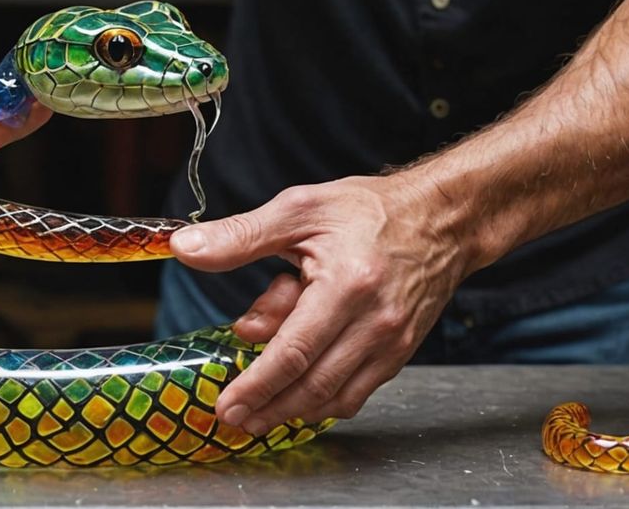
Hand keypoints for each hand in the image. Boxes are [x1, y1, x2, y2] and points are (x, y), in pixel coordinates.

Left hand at [169, 174, 467, 434]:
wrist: (443, 219)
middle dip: (268, 408)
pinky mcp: (402, 352)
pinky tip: (298, 400)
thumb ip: (240, 236)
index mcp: (347, 285)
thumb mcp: (298, 209)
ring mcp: (393, 342)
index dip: (257, 385)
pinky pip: (358, 392)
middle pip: (313, 385)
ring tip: (257, 416)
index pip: (294, 352)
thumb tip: (185, 249)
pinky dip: (325, 402)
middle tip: (234, 420)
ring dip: (294, 411)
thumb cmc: (369, 210)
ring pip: (336, 397)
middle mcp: (376, 321)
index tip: (227, 405)